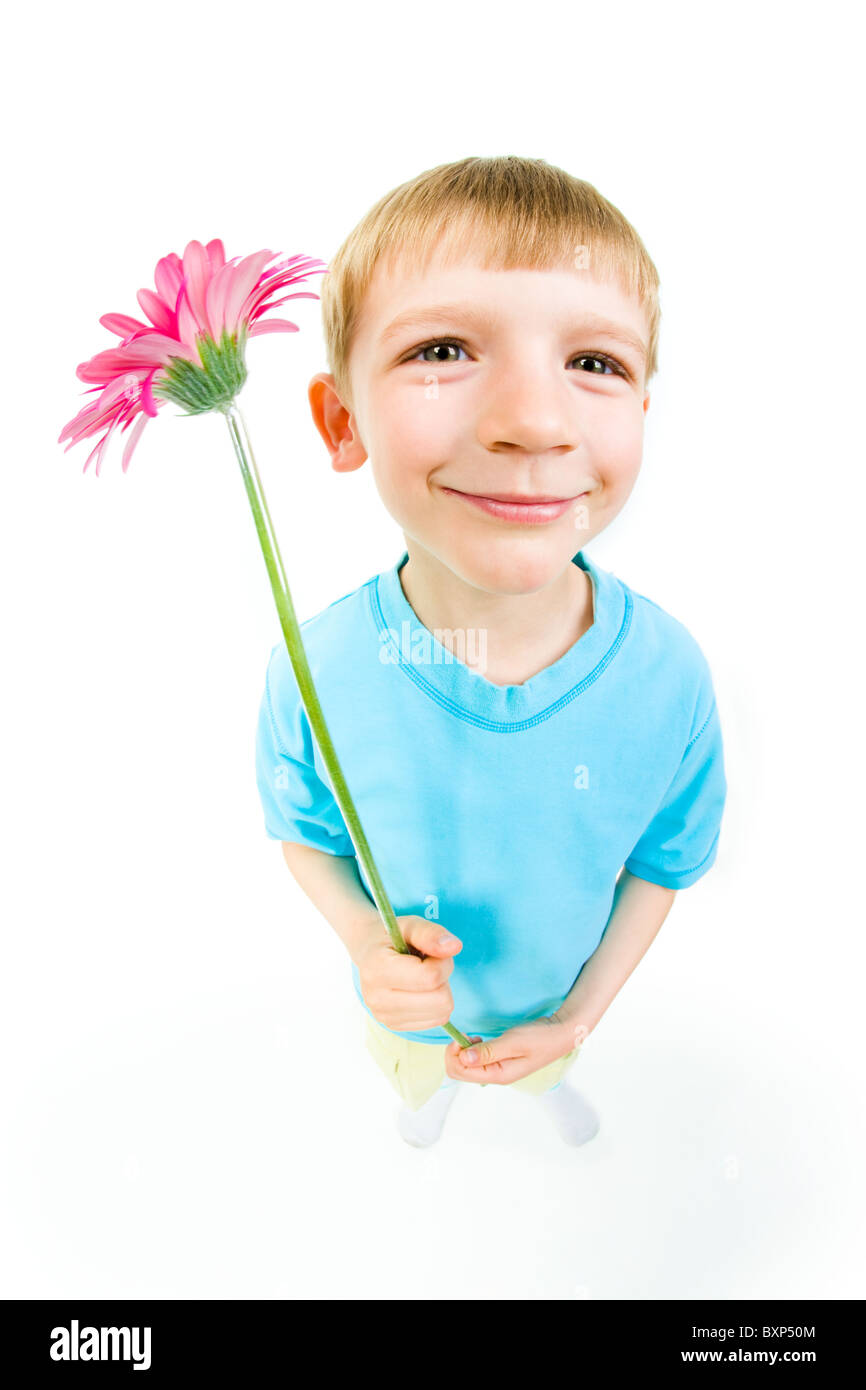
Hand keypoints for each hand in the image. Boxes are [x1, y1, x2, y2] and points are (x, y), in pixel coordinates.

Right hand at [356, 915, 462, 1031]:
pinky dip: (434, 1005)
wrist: (368, 951)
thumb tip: (455, 947)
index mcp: (377, 968)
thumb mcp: (411, 925)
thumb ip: (431, 933)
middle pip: (439, 1001)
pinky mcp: (393, 1026)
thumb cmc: (392, 936)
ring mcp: (383, 1016)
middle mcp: (376, 998)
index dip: (443, 963)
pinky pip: (435, 1021)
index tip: (433, 953)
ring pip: (441, 1014)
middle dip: (443, 980)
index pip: (430, 977)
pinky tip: (418, 990)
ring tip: (422, 977)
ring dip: (440, 992)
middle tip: (429, 965)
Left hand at [444, 1014, 572, 1085]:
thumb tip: (464, 1059)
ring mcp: (497, 1068)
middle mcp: (495, 1075)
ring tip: (474, 1036)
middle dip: (455, 1054)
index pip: (461, 1072)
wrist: (561, 1033)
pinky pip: (477, 1060)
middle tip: (466, 1035)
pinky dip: (472, 1049)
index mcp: (498, 1075)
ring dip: (463, 1051)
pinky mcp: (500, 1060)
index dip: (454, 1054)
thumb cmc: (540, 1038)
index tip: (462, 1036)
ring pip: (467, 1066)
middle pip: (460, 1071)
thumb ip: (489, 1051)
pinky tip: (479, 1039)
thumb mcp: (514, 1042)